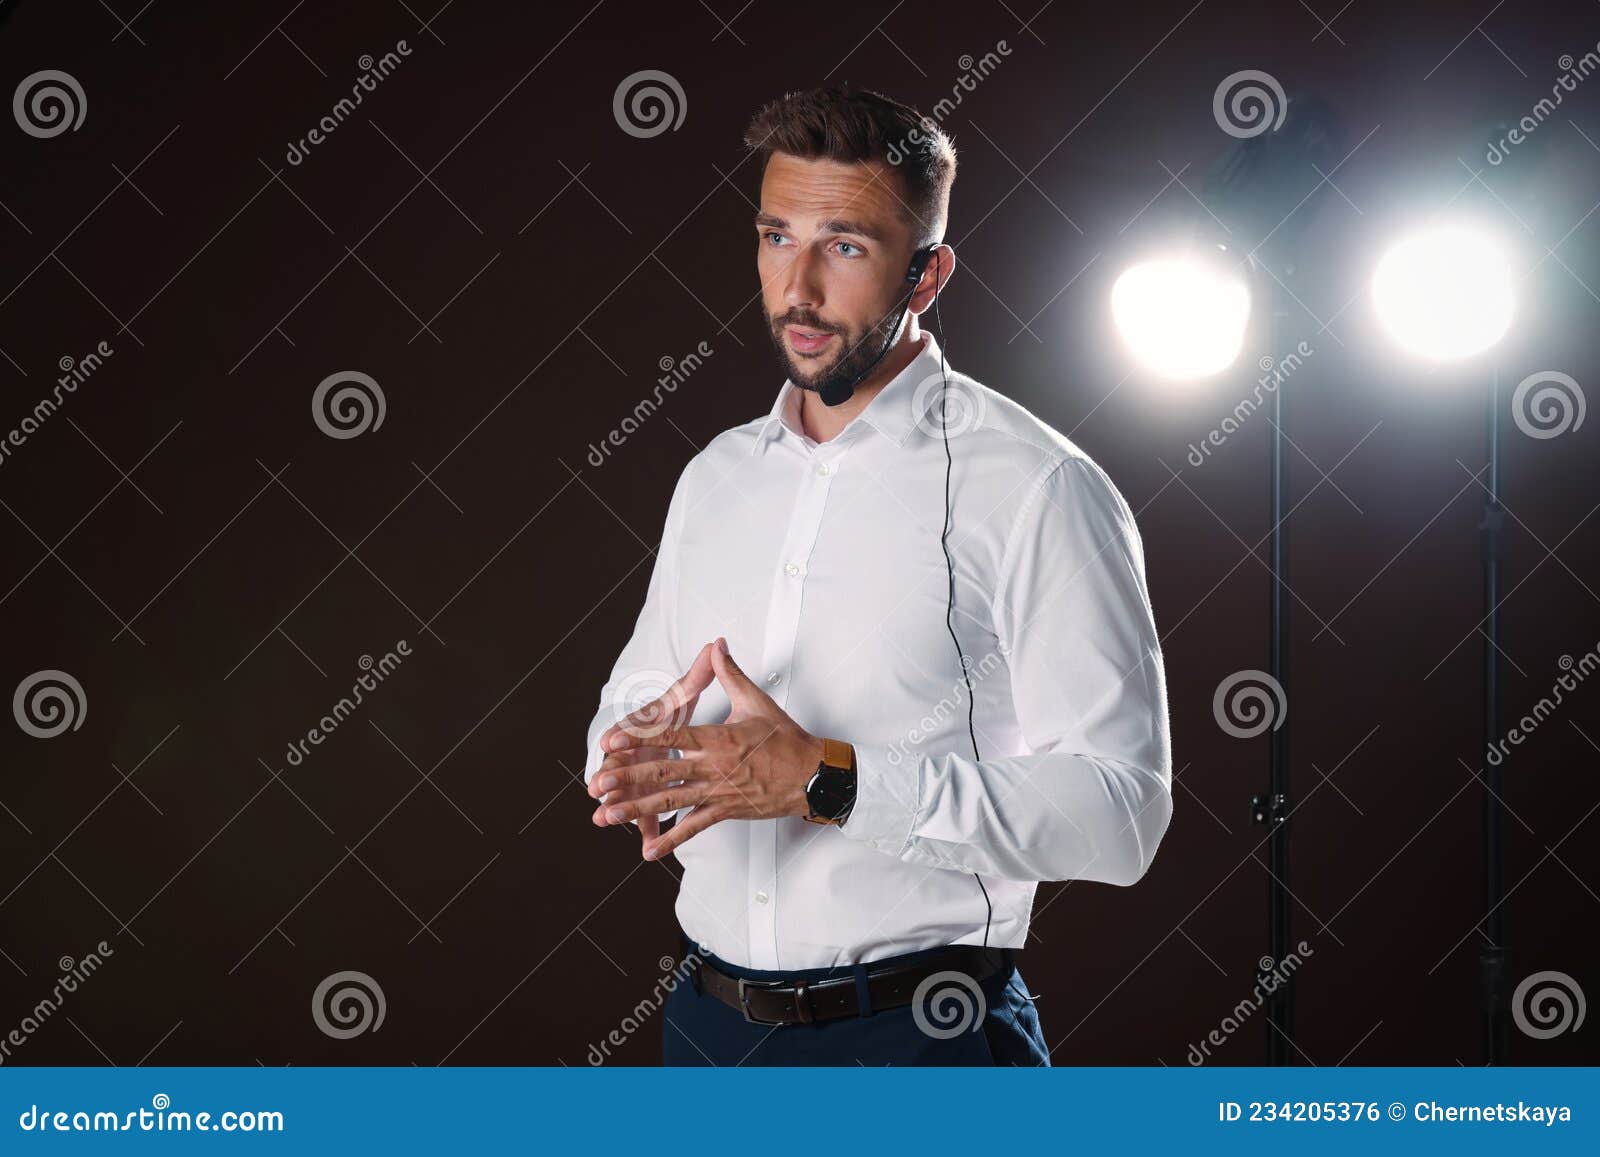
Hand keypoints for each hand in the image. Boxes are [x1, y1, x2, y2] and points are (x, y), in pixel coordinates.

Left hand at [589, 636, 826, 860]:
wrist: (813, 774)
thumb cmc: (785, 739)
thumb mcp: (756, 701)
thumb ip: (731, 673)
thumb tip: (718, 646)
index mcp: (718, 738)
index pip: (671, 736)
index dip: (639, 738)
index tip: (612, 740)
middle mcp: (714, 767)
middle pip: (663, 772)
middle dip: (627, 778)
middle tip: (597, 782)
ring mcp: (718, 792)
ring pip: (671, 801)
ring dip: (637, 809)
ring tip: (608, 816)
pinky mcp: (725, 811)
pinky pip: (693, 827)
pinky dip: (671, 839)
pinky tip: (649, 850)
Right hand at [589, 640, 716, 843]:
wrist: (664, 723)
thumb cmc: (672, 709)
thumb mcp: (686, 692)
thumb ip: (701, 673)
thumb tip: (715, 647)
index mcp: (647, 724)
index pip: (632, 727)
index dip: (622, 733)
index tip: (609, 740)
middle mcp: (638, 748)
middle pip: (622, 762)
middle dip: (608, 775)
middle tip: (595, 788)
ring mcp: (641, 772)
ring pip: (629, 791)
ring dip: (619, 804)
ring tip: (606, 820)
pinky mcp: (649, 790)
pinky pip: (649, 812)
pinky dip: (648, 828)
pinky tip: (647, 847)